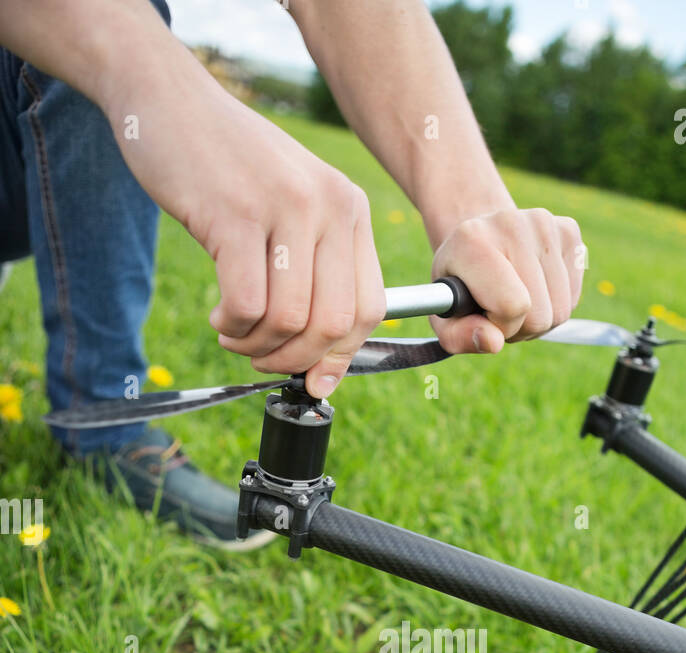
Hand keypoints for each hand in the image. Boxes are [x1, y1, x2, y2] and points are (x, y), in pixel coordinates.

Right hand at [100, 37, 384, 396]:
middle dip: (293, 359)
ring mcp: (285, 207)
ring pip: (289, 321)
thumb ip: (314, 277)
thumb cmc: (228, 170)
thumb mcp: (289, 211)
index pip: (369, 310)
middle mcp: (329, 206)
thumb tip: (323, 372)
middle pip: (332, 324)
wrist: (169, 99)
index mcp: (350, 210)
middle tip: (259, 355)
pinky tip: (218, 316)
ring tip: (233, 333)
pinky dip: (232, 326)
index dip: (338, 356)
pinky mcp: (236, 214)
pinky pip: (247, 305)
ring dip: (256, 345)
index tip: (308, 374)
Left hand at [429, 208, 584, 354]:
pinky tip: (534, 288)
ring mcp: (544, 223)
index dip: (502, 326)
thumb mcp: (444, 316)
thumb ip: (458, 336)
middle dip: (520, 326)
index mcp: (471, 240)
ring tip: (515, 299)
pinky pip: (573, 298)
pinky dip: (555, 304)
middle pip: (541, 315)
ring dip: (539, 319)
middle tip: (499, 309)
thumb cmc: (459, 285)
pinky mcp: (568, 231)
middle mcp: (511, 223)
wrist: (478, 240)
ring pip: (562, 311)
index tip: (486, 315)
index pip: (512, 306)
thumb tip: (493, 341)